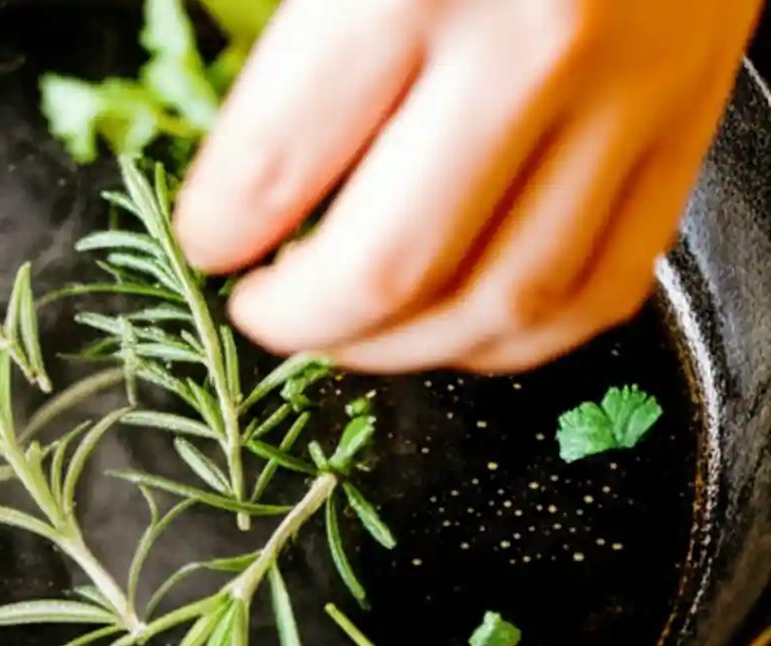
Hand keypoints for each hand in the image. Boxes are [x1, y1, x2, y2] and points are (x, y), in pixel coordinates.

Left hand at [174, 0, 762, 374]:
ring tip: (348, 331)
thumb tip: (239, 179)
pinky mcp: (690, 128)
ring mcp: (628, 97)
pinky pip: (602, 289)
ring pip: (501, 303)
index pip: (278, 163)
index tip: (207, 243)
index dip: (218, 231)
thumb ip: (296, 47)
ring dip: (401, 348)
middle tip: (264, 310)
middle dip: (300, 319)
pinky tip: (456, 320)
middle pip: (390, 266)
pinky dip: (513, 335)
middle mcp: (534, 45)